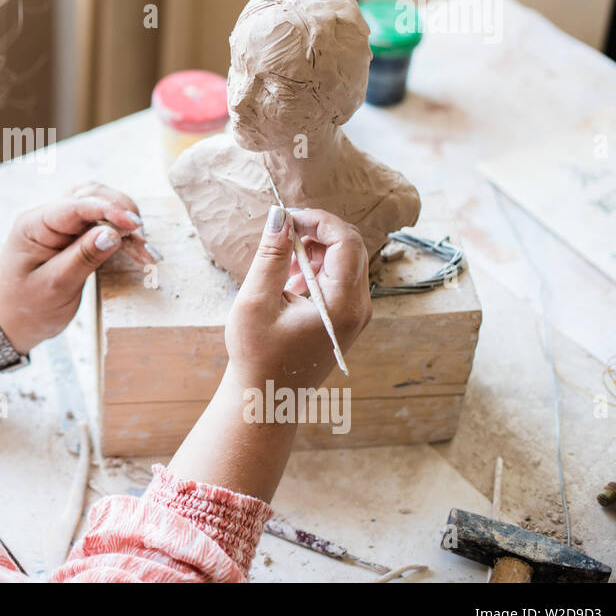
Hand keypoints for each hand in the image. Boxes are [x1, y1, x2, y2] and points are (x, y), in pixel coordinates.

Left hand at [0, 182, 160, 352]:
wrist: (10, 322)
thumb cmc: (25, 308)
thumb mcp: (53, 287)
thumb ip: (82, 258)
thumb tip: (112, 234)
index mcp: (33, 225)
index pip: (73, 205)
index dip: (107, 209)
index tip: (134, 224)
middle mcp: (46, 218)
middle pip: (89, 195)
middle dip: (120, 212)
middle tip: (142, 239)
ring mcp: (60, 225)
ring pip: (99, 206)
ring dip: (124, 221)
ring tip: (144, 247)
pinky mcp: (73, 237)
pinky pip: (101, 226)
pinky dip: (122, 236)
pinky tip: (140, 251)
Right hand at [224, 206, 371, 389]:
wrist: (267, 398)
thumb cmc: (257, 356)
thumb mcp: (256, 302)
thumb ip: (271, 256)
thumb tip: (279, 216)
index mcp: (342, 305)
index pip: (345, 241)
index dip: (317, 220)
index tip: (285, 218)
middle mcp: (358, 308)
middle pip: (351, 247)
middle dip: (317, 231)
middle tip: (281, 232)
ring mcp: (355, 313)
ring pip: (345, 260)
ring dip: (314, 249)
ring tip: (280, 263)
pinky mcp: (345, 317)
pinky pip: (339, 278)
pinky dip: (316, 267)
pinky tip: (288, 279)